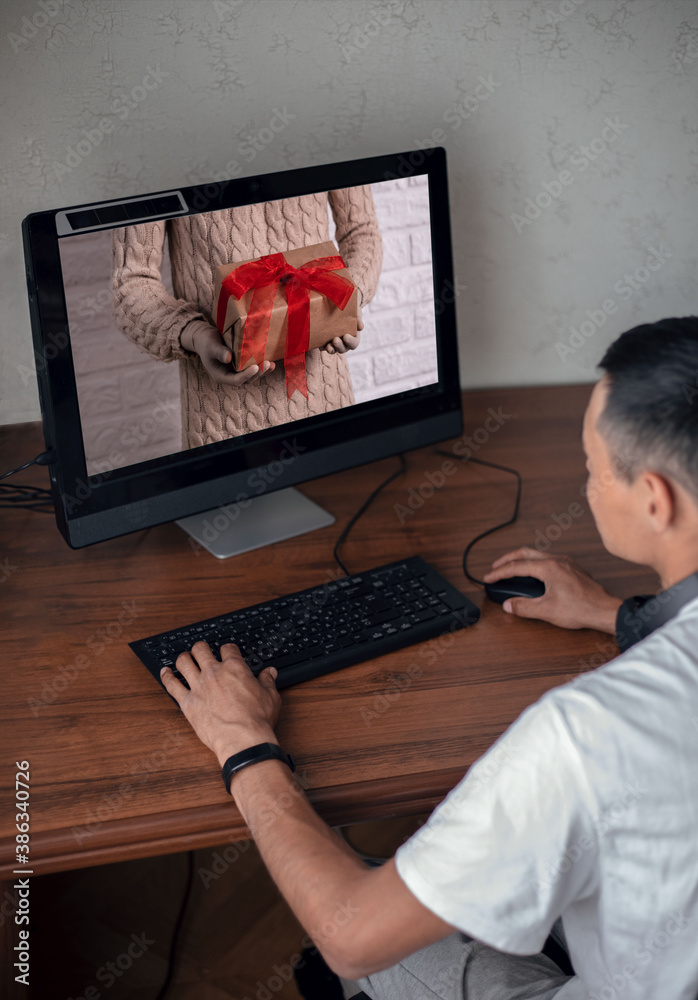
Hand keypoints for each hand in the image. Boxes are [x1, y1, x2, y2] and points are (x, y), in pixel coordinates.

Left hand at [160, 642, 280, 765]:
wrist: (242, 739)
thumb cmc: (256, 719)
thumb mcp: (270, 696)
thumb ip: (267, 681)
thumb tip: (269, 672)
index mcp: (234, 668)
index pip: (228, 648)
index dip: (228, 648)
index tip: (227, 652)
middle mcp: (214, 673)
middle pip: (201, 649)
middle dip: (201, 647)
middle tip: (201, 650)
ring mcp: (198, 686)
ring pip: (184, 662)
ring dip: (184, 658)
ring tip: (184, 659)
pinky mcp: (188, 702)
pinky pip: (172, 685)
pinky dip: (166, 676)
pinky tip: (165, 672)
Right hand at [181, 323, 274, 385]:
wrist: (206, 338)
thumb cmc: (206, 341)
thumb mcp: (210, 345)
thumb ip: (218, 352)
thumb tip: (228, 358)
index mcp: (221, 376)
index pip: (235, 380)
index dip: (246, 376)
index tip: (255, 367)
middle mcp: (230, 375)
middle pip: (246, 380)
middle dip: (258, 373)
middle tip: (267, 364)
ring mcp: (236, 371)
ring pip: (251, 375)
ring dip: (262, 371)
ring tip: (271, 364)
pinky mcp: (242, 365)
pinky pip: (253, 368)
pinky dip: (262, 366)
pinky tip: (272, 363)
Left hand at [323, 304, 362, 354]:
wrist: (337, 307)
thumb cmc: (349, 311)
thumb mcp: (355, 311)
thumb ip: (358, 317)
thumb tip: (360, 326)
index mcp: (353, 337)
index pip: (354, 343)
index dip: (350, 342)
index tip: (345, 336)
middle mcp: (344, 343)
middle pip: (343, 349)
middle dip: (339, 346)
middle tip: (335, 340)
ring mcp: (334, 344)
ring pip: (333, 350)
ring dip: (331, 349)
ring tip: (328, 346)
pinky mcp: (325, 342)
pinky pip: (323, 347)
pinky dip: (322, 347)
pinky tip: (320, 346)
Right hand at [482, 547, 621, 632]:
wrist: (605, 611)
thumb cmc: (581, 609)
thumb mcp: (546, 611)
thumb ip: (523, 607)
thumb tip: (508, 605)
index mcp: (549, 568)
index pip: (517, 566)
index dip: (499, 572)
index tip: (489, 577)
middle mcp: (557, 560)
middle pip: (525, 553)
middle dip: (507, 559)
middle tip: (495, 567)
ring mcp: (566, 563)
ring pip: (537, 555)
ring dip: (521, 560)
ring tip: (511, 569)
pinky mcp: (572, 569)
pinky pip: (548, 559)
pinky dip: (534, 564)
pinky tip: (533, 574)